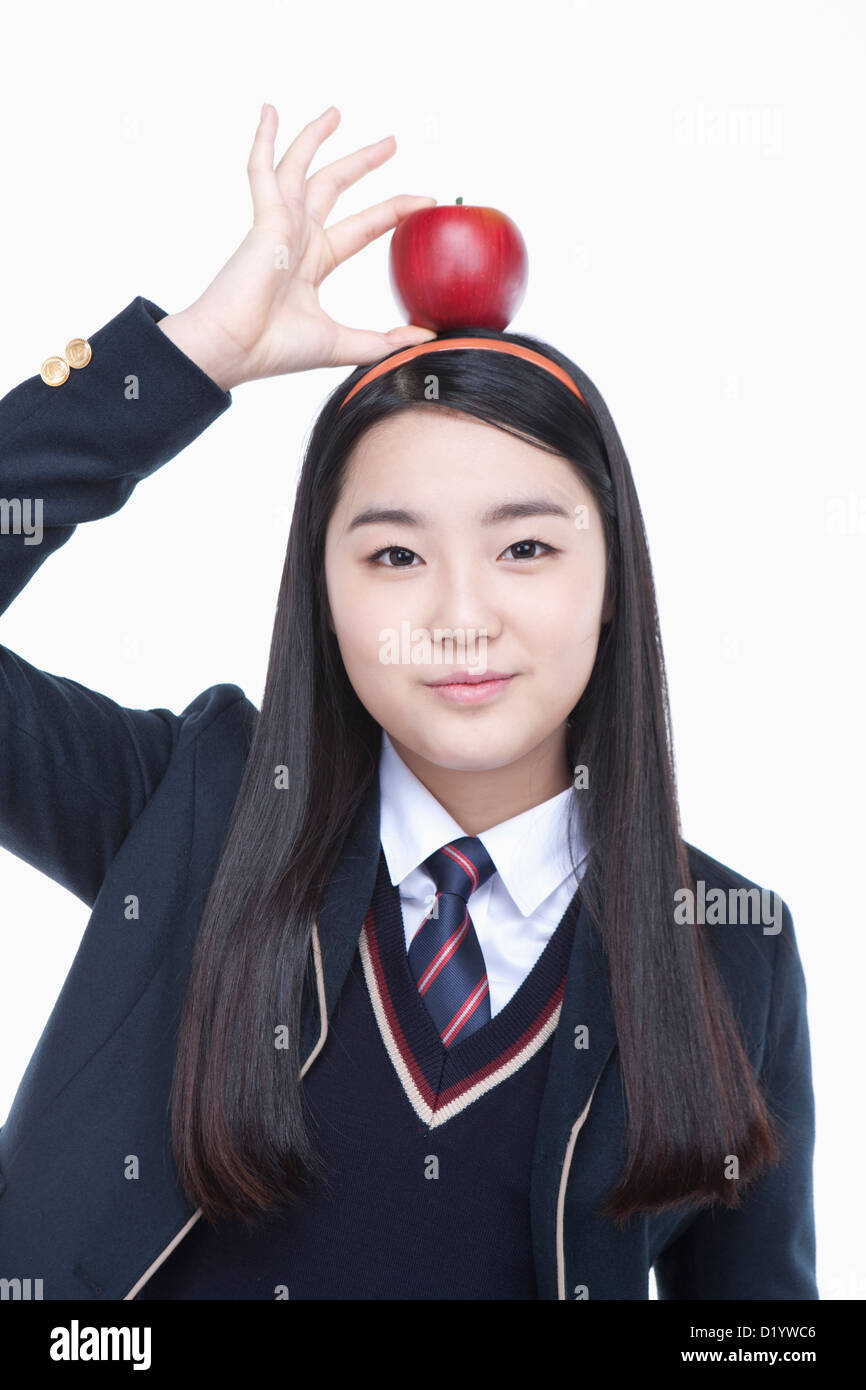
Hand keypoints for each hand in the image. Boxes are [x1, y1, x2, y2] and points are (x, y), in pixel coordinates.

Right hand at [160, 104, 438, 390]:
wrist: (236, 349)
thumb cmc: (276, 349)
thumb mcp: (345, 345)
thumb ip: (384, 340)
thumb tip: (425, 338)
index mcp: (315, 263)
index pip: (363, 227)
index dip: (392, 211)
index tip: (422, 201)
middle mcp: (298, 238)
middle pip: (335, 187)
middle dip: (363, 162)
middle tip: (390, 143)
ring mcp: (279, 224)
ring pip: (300, 167)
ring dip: (315, 137)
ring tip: (335, 112)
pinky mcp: (264, 219)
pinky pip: (262, 170)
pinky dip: (264, 140)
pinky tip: (269, 111)